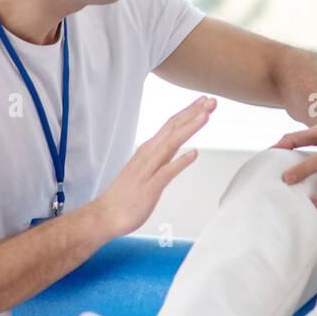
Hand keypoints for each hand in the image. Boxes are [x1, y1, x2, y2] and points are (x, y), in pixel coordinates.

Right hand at [93, 96, 215, 237]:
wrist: (105, 215)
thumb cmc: (127, 194)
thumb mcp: (146, 168)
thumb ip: (160, 156)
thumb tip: (175, 146)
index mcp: (149, 149)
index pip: (171, 125)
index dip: (189, 112)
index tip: (205, 101)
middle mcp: (148, 154)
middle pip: (173, 128)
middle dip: (193, 113)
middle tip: (211, 100)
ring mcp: (148, 170)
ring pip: (171, 144)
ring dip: (189, 128)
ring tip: (206, 116)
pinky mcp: (149, 187)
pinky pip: (167, 172)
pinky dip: (180, 161)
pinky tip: (194, 153)